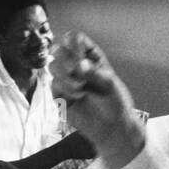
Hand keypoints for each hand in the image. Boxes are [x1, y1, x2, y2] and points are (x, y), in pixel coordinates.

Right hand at [51, 32, 143, 168]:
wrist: (112, 128)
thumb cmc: (115, 104)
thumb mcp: (110, 84)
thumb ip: (94, 72)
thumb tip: (78, 64)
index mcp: (90, 58)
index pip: (75, 40)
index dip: (73, 43)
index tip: (80, 54)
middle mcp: (76, 67)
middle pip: (59, 51)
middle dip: (65, 59)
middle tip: (75, 69)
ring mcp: (66, 81)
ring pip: (53, 67)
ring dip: (64, 74)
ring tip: (80, 86)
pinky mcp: (60, 96)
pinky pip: (54, 86)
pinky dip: (65, 88)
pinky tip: (78, 95)